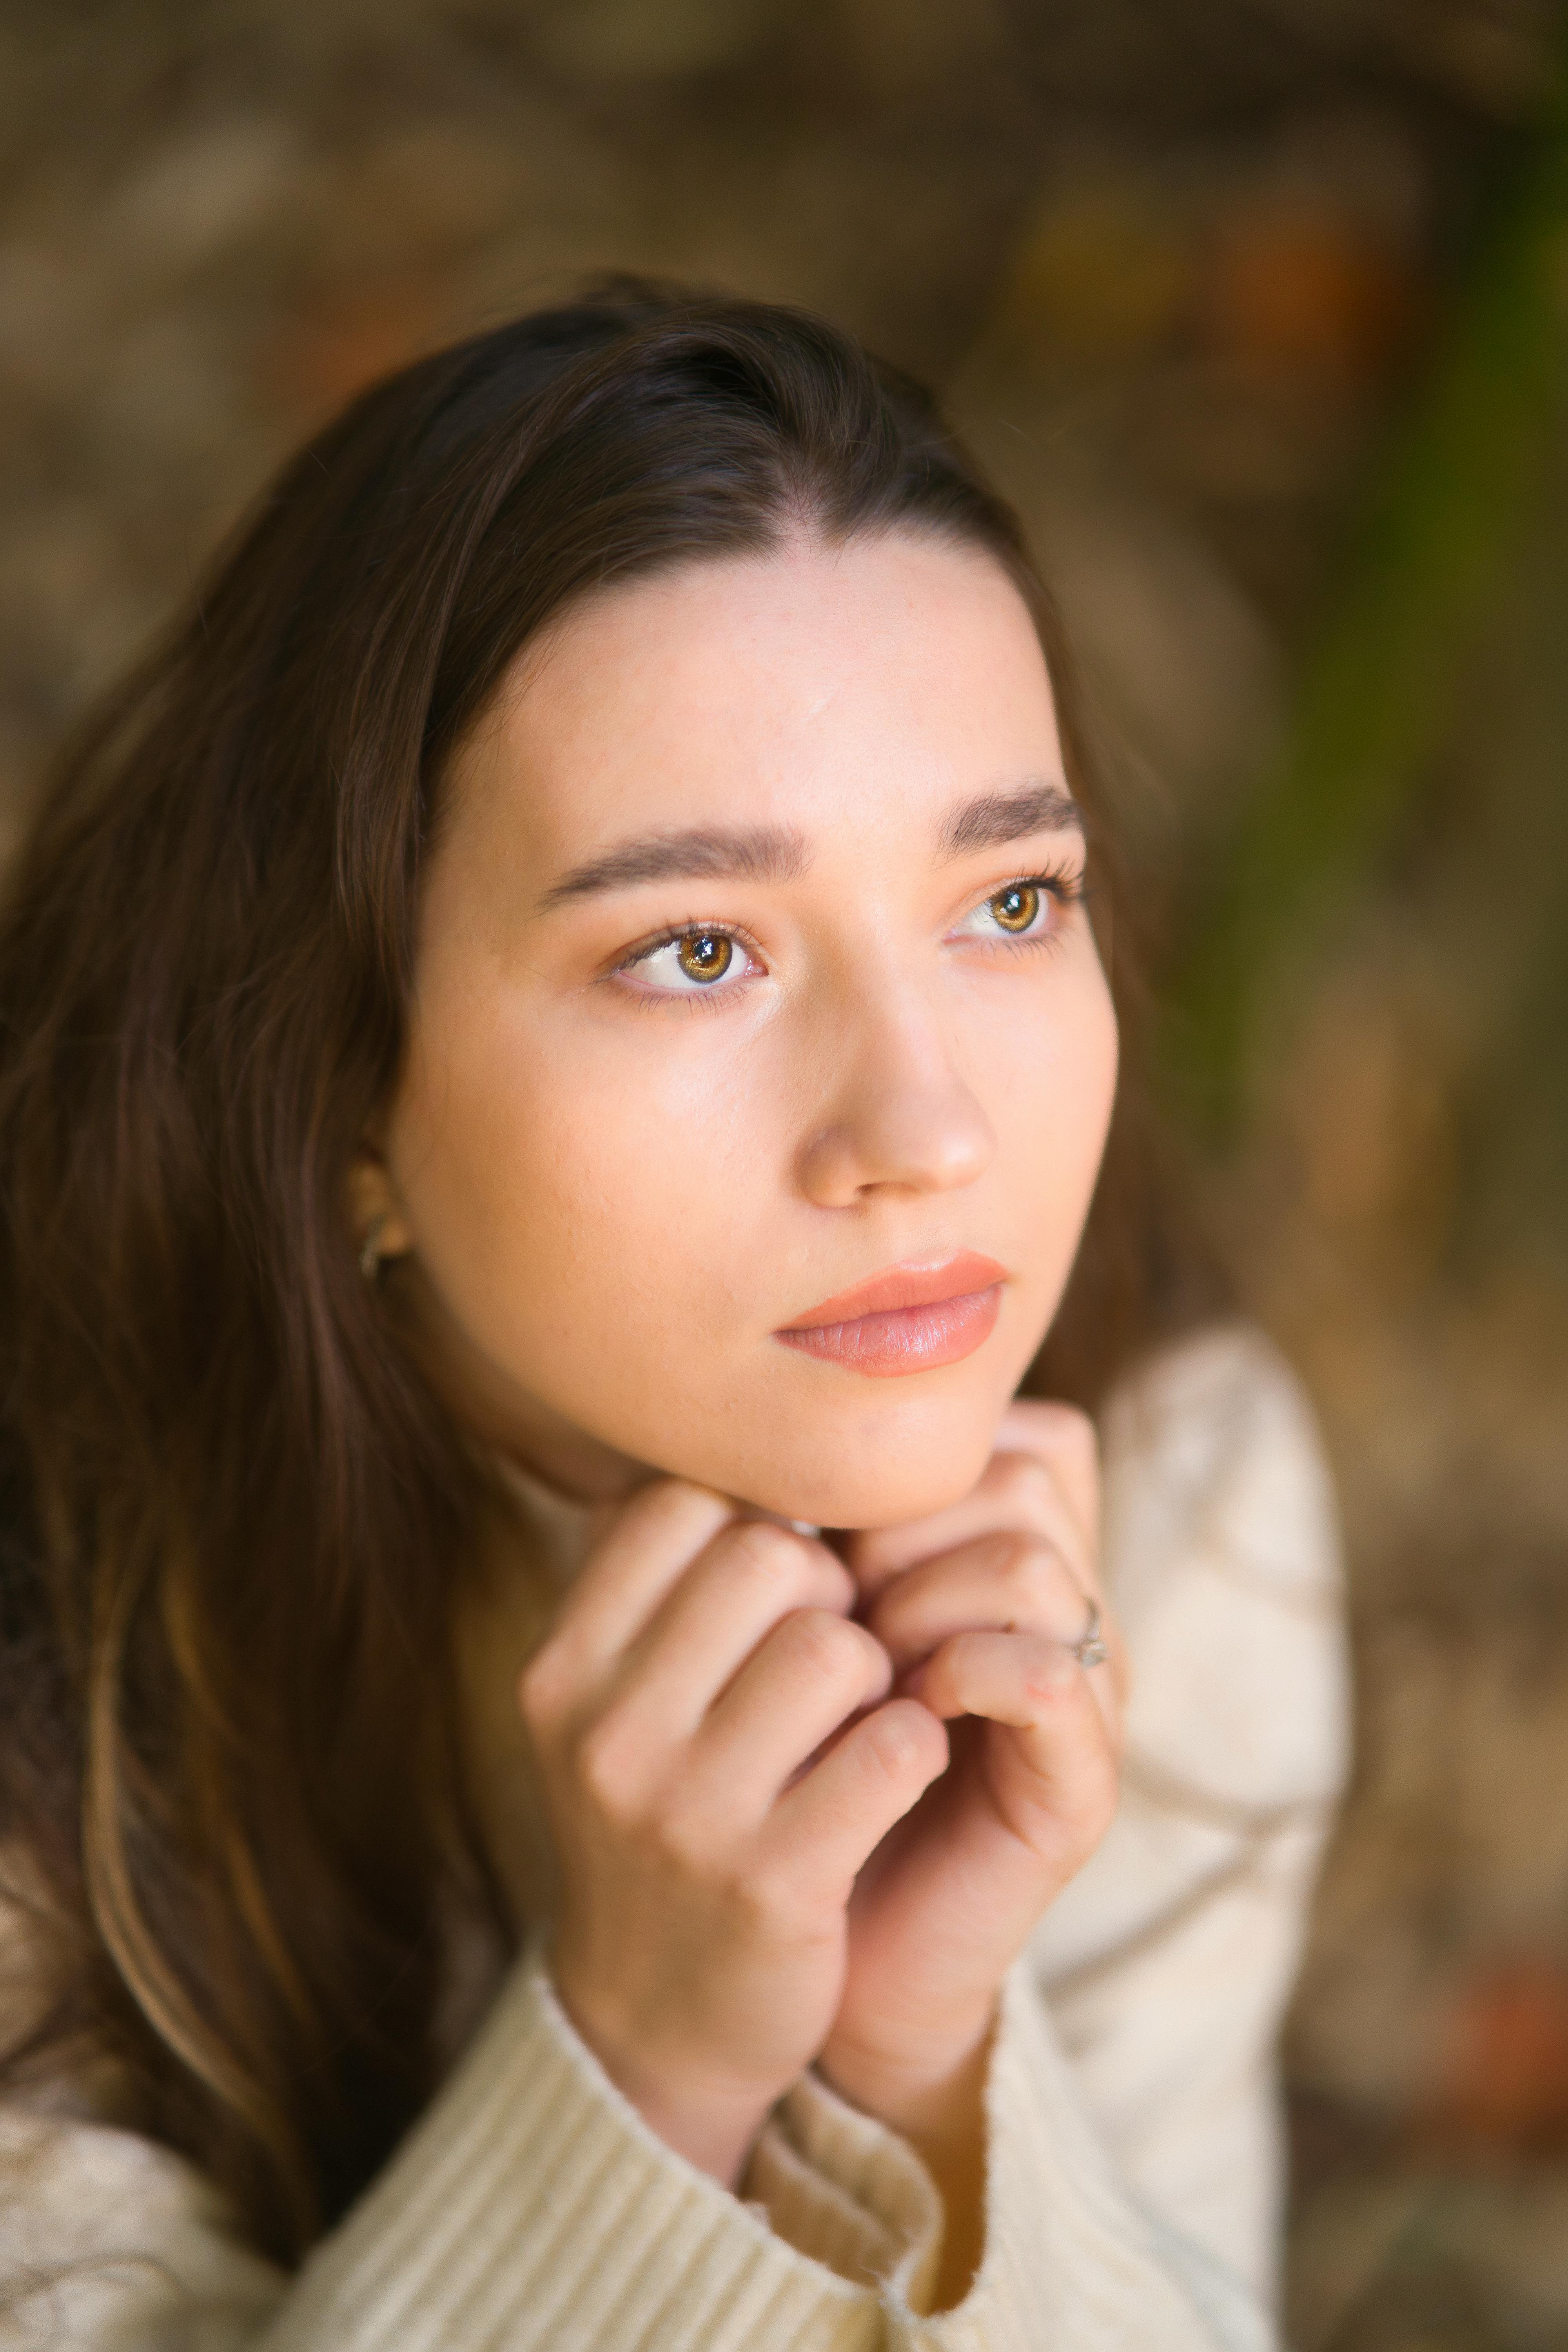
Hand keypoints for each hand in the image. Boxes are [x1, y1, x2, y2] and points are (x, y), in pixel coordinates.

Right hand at [517, 1479, 949, 2186]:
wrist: (657, 2021)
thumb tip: (764, 1454)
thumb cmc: (665, 1816)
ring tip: (852, 1726)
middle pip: (775, 1557)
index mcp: (563, 1667)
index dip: (762, 1527)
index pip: (686, 1502)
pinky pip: (895, 1745)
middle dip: (828, 1597)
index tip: (776, 1592)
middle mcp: (605, 1731)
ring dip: (876, 1678)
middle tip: (830, 1664)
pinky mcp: (773, 1882)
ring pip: (841, 1645)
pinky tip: (888, 1779)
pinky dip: (913, 1748)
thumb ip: (672, 1582)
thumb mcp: (620, 1698)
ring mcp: (684, 1812)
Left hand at [818, 1402, 1122, 2133]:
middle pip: (1017, 1476)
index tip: (820, 1539)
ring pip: (1033, 1565)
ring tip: (869, 1669)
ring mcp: (1085, 1694)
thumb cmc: (787, 1768)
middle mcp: (1063, 1611)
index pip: (998, 1428)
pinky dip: (966, 1673)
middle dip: (902, 1530)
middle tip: (840, 1608)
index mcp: (1004, 1556)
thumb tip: (776, 1431)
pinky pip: (1051, 1676)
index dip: (896, 1467)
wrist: (813, 1952)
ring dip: (925, 1602)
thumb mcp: (792, 1628)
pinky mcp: (1080, 1786)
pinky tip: (908, 1712)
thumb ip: (815, 1529)